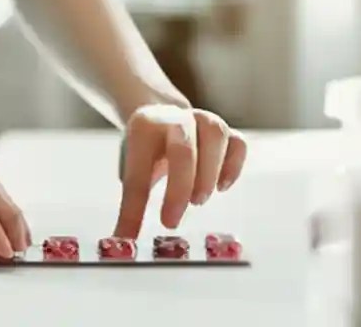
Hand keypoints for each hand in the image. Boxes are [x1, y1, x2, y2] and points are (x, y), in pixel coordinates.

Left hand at [113, 104, 246, 238]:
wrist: (164, 115)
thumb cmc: (148, 150)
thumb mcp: (132, 169)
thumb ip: (131, 204)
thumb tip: (122, 244)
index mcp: (143, 127)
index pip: (139, 171)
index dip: (137, 206)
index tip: (135, 233)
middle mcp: (176, 118)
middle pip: (183, 148)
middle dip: (180, 188)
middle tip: (170, 222)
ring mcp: (204, 120)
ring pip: (215, 138)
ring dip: (209, 173)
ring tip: (197, 201)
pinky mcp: (227, 131)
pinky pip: (238, 144)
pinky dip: (234, 166)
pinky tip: (222, 186)